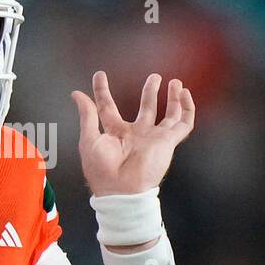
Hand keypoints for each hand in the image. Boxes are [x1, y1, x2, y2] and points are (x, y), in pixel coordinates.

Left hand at [71, 71, 194, 196]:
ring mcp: (153, 137)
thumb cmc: (102, 169)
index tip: (99, 75)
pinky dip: (187, 109)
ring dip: (172, 98)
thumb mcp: (90, 138)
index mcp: (114, 133)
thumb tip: (76, 94)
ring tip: (174, 82)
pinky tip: (185, 94)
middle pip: (146, 108)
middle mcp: (136, 134)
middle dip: (150, 92)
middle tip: (154, 77)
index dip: (102, 91)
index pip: (108, 107)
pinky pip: (183, 124)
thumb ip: (87, 114)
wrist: (121, 190)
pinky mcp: (167, 142)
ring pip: (168, 114)